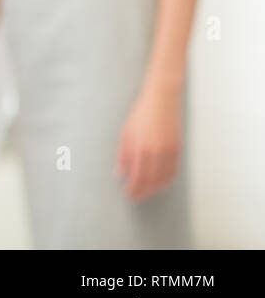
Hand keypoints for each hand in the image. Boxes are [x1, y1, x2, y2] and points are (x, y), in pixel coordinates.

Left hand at [115, 84, 182, 201]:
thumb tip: (119, 173)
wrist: (162, 100)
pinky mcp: (178, 149)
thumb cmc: (140, 114)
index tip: (127, 194)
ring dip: (155, 189)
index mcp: (142, 147)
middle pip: (151, 181)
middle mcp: (158, 152)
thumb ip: (123, 154)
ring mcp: (170, 151)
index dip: (133, 188)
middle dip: (143, 192)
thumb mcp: (126, 132)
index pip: (138, 176)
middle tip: (134, 197)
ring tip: (145, 192)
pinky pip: (173, 172)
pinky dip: (166, 181)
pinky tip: (158, 183)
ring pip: (164, 179)